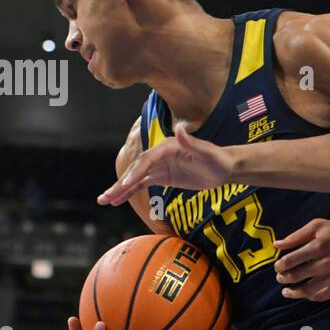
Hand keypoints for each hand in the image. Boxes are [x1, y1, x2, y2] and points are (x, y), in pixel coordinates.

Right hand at [97, 123, 233, 205]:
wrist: (225, 168)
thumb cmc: (218, 159)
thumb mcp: (207, 152)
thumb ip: (192, 143)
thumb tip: (180, 129)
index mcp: (166, 147)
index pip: (146, 161)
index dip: (135, 173)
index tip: (125, 186)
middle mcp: (159, 155)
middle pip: (135, 170)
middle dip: (120, 184)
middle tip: (105, 197)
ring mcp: (160, 166)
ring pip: (135, 179)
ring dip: (120, 190)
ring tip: (104, 201)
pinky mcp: (163, 176)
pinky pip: (143, 184)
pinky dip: (130, 192)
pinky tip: (119, 200)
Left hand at [273, 218, 329, 301]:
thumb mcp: (318, 226)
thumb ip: (296, 236)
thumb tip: (276, 245)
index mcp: (318, 246)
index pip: (290, 261)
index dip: (280, 266)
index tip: (278, 267)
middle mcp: (326, 263)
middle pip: (296, 276)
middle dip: (284, 279)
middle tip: (281, 278)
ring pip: (307, 291)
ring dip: (294, 292)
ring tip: (287, 292)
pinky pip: (322, 296)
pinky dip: (311, 296)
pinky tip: (306, 294)